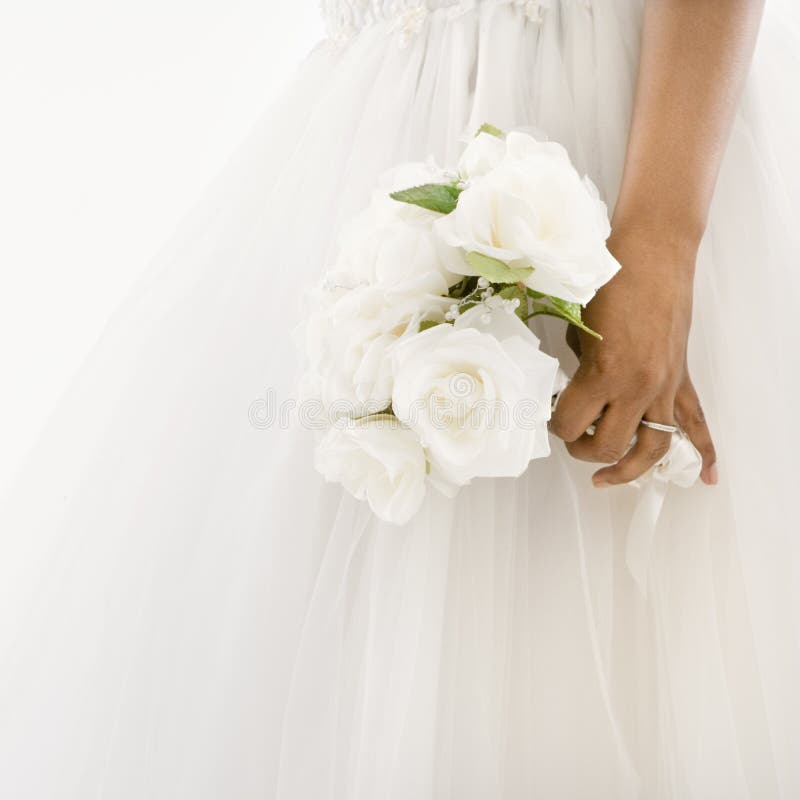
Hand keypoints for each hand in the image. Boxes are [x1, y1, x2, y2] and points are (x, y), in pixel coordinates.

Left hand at [550, 229, 717, 486]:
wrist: (654, 253)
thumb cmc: (611, 280)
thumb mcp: (578, 326)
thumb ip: (575, 366)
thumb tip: (568, 391)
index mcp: (605, 373)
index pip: (570, 423)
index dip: (554, 425)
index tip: (549, 416)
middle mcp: (638, 387)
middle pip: (609, 446)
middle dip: (583, 450)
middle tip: (571, 437)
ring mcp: (664, 386)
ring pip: (653, 448)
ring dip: (629, 470)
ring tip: (606, 479)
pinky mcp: (681, 379)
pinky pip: (697, 422)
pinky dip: (706, 451)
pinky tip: (709, 476)